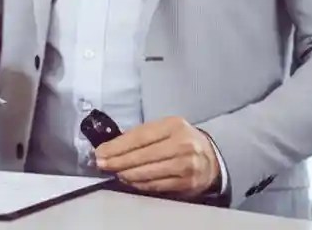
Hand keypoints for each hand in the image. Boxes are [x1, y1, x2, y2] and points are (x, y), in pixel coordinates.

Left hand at [94, 116, 219, 196]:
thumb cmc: (182, 141)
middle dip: (117, 161)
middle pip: (142, 155)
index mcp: (174, 125)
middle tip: (102, 164)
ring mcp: (186, 165)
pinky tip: (129, 180)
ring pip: (147, 172)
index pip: (139, 136)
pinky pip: (156, 185)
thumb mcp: (165, 129)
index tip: (100, 151)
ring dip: (126, 174)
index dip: (117, 146)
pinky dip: (139, 184)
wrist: (210, 158)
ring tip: (114, 172)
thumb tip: (111, 147)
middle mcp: (182, 144)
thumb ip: (141, 135)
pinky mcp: (187, 182)